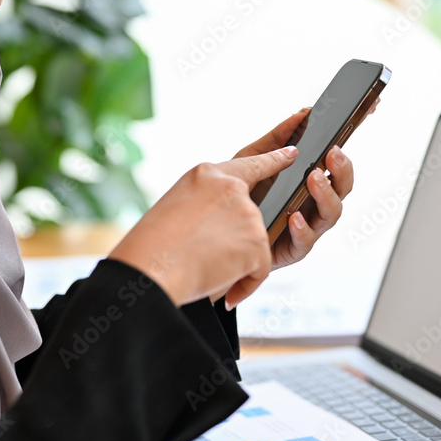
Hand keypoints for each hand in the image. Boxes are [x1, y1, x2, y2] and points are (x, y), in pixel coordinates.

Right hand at [108, 146, 299, 308]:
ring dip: (235, 264)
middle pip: (250, 216)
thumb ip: (207, 207)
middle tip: (205, 256)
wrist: (149, 269)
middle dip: (236, 241)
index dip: (273, 159)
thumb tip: (226, 229)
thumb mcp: (176, 210)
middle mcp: (230, 186)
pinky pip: (259, 268)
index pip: (248, 164)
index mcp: (206, 175)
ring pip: (253, 245)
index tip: (291, 153)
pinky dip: (244, 283)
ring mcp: (247, 212)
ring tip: (202, 270)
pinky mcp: (257, 239)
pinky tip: (222, 286)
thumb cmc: (150, 248)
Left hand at [234, 108, 355, 270]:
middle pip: (342, 189)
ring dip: (325, 194)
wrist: (218, 231)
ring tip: (313, 179)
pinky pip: (305, 242)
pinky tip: (295, 217)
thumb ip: (277, 138)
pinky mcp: (292, 250)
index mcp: (309, 183)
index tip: (360, 133)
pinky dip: (302, 229)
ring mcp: (307, 227)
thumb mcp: (253, 159)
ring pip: (331, 214)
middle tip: (332, 155)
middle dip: (341, 170)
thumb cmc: (242, 195)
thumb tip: (301, 114)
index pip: (336, 166)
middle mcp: (314, 205)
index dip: (350, 147)